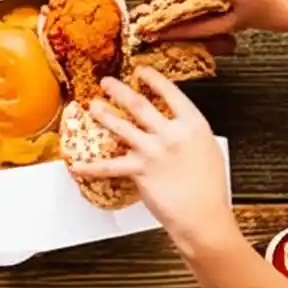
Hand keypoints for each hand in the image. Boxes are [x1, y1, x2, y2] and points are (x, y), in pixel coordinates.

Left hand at [71, 69, 236, 253]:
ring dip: (104, 115)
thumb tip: (175, 126)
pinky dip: (91, 167)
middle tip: (106, 82)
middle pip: (139, 105)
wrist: (204, 217)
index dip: (154, 80)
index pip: (172, 94)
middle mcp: (172, 134)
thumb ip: (188, 135)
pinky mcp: (139, 170)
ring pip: (121, 126)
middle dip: (119, 90)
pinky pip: (109, 166)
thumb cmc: (210, 188)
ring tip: (92, 106)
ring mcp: (153, 151)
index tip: (141, 71)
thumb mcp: (207, 150)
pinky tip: (77, 164)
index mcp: (193, 126)